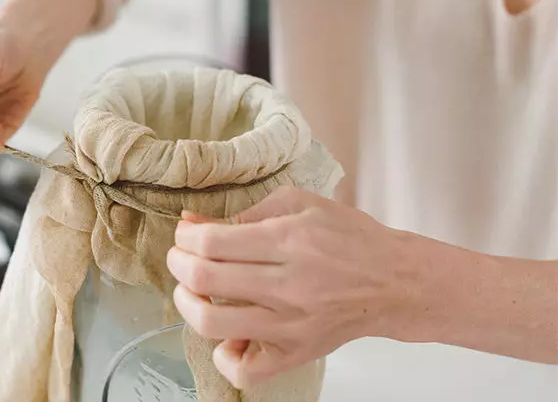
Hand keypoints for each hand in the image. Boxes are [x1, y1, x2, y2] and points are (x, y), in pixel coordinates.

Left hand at [167, 186, 424, 387]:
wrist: (395, 282)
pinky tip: (227, 334)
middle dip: (177, 263)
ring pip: (212, 322)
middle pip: (204, 278)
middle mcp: (287, 284)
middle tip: (181, 258)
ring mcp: (290, 324)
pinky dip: (224, 355)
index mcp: (289, 241)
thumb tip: (193, 222)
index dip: (186, 238)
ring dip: (187, 304)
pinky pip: (245, 369)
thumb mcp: (301, 204)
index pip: (212, 242)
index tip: (186, 236)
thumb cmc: (349, 238)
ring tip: (192, 292)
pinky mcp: (295, 352)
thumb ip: (246, 211)